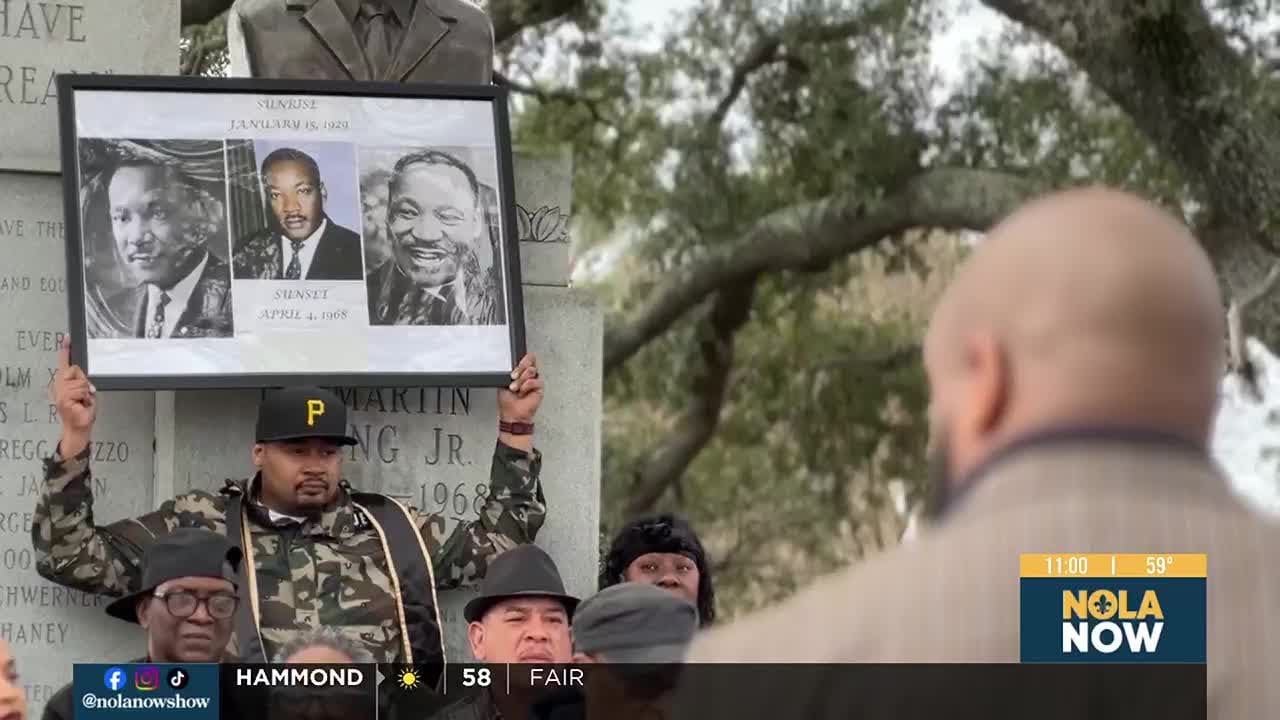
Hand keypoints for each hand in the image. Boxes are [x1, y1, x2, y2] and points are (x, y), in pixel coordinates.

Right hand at [51, 337, 95, 453]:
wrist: (79, 426)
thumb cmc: (82, 411)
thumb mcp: (85, 392)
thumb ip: (82, 382)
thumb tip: (84, 380)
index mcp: (64, 382)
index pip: (64, 363)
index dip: (65, 350)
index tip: (66, 337)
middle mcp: (59, 385)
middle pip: (75, 370)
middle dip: (84, 381)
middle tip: (84, 395)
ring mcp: (60, 392)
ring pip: (81, 382)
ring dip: (86, 392)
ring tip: (82, 401)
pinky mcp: (64, 398)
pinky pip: (81, 390)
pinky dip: (85, 397)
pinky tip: (81, 404)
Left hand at [498, 352, 542, 422]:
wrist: (512, 413)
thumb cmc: (507, 401)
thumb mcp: (504, 382)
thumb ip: (509, 372)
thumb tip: (512, 366)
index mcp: (520, 371)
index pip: (526, 358)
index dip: (522, 359)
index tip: (515, 365)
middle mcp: (528, 375)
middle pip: (530, 360)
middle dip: (520, 367)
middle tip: (513, 376)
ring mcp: (534, 380)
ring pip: (532, 370)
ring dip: (521, 379)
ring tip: (515, 388)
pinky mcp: (539, 387)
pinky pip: (535, 381)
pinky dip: (526, 386)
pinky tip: (522, 392)